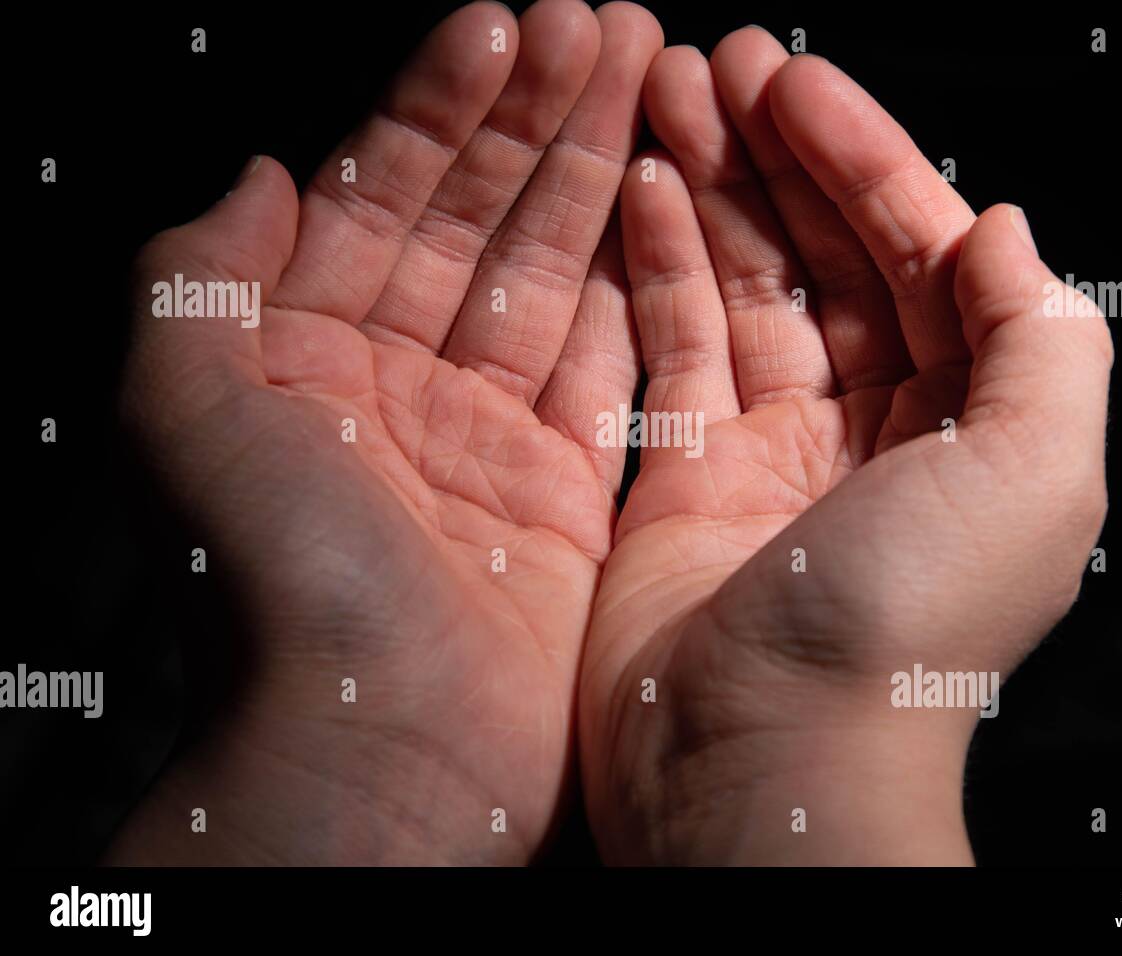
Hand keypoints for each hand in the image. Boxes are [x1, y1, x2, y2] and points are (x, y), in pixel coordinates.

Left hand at [108, 0, 662, 864]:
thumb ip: (198, 276)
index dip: (438, 108)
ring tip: (645, 78)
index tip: (500, 28)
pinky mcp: (563, 490)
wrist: (384, 747)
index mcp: (305, 360)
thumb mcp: (186, 407)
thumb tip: (256, 174)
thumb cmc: (280, 592)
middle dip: (537, 119)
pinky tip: (666, 206)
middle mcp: (398, 391)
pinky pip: (608, 363)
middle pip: (480, 223)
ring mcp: (488, 438)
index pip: (381, 199)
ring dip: (597, 177)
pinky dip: (637, 283)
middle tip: (602, 28)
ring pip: (553, 277)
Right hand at [580, 31, 1112, 863]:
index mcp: (968, 426)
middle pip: (826, 258)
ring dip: (712, 187)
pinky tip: (641, 190)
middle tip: (715, 58)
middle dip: (777, 154)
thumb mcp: (1034, 471)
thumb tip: (1001, 230)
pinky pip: (673, 347)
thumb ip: (1043, 338)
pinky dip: (657, 266)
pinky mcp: (684, 480)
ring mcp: (771, 455)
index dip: (866, 158)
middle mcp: (873, 435)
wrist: (762, 766)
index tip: (797, 80)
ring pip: (743, 289)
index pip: (920, 256)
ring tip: (663, 90)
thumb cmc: (901, 638)